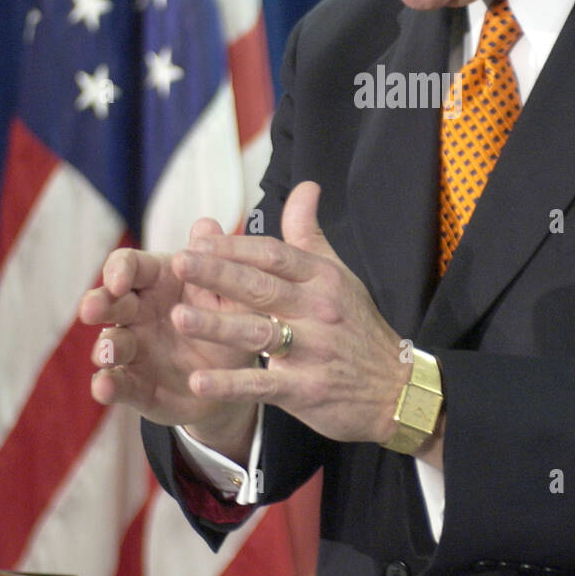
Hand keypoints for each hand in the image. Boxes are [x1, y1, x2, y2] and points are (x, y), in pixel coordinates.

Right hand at [79, 218, 258, 451]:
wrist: (235, 375)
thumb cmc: (229, 321)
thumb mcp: (231, 293)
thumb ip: (217, 262)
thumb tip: (207, 224)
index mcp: (158, 281)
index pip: (130, 265)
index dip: (120, 269)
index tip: (119, 280)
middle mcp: (138, 312)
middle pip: (109, 301)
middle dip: (98, 303)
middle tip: (91, 310)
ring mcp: (134, 349)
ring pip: (110, 343)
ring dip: (105, 346)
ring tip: (106, 352)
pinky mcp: (135, 385)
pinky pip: (117, 384)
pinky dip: (107, 385)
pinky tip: (104, 386)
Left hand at [167, 182, 410, 445]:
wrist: (395, 388)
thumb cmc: (357, 325)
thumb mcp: (339, 274)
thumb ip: (310, 233)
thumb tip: (306, 185)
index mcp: (323, 278)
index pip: (274, 255)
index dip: (235, 247)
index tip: (198, 240)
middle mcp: (318, 309)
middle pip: (261, 287)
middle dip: (217, 274)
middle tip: (178, 263)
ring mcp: (314, 350)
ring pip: (259, 333)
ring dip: (217, 325)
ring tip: (178, 317)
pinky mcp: (306, 390)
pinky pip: (263, 384)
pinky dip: (231, 384)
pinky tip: (197, 382)